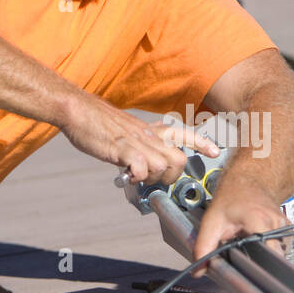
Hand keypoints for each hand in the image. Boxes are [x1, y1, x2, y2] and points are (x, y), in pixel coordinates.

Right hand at [60, 94, 218, 185]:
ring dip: (154, 179)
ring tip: (139, 179)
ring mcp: (137, 142)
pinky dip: (138, 177)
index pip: (183, 134)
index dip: (202, 143)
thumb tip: (143, 163)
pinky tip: (128, 176)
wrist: (78, 110)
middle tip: (156, 182)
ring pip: (165, 166)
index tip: (215, 151)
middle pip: (179, 159)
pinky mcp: (122, 149)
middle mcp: (149, 136)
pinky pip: (142, 167)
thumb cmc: (100, 123)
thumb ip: (141, 144)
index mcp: (151, 130)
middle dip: (172, 177)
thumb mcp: (128, 130)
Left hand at [191, 176, 286, 277]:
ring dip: (262, 254)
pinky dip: (267, 247)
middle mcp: (277, 223)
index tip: (246, 269)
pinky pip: (278, 245)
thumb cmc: (230, 197)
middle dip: (258, 262)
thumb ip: (204, 247)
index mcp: (261, 222)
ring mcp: (284, 225)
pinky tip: (256, 240)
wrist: (246, 180)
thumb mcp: (211, 222)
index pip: (269, 256)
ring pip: (276, 252)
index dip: (258, 266)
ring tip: (248, 245)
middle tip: (242, 256)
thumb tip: (199, 271)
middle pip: (273, 257)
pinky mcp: (286, 227)